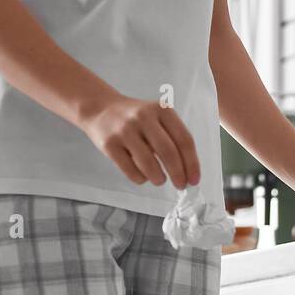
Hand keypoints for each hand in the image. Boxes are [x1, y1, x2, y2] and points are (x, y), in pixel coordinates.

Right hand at [79, 94, 200, 188]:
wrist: (100, 109)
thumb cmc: (136, 119)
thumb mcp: (157, 118)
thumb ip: (173, 138)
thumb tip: (188, 172)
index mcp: (161, 110)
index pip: (184, 140)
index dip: (192, 164)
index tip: (194, 180)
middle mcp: (143, 117)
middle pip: (168, 153)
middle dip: (178, 174)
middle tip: (180, 185)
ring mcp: (125, 130)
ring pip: (148, 164)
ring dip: (159, 179)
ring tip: (160, 179)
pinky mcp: (110, 145)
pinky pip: (131, 171)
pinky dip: (141, 179)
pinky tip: (143, 175)